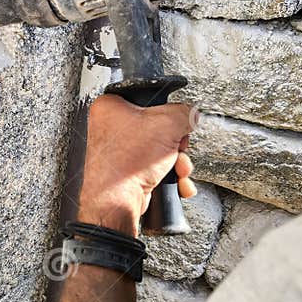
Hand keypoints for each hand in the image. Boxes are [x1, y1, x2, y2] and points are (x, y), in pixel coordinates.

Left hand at [77, 95, 196, 236]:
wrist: (117, 200)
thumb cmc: (126, 161)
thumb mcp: (167, 123)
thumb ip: (184, 113)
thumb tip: (190, 114)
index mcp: (111, 106)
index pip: (149, 100)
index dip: (167, 113)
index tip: (175, 124)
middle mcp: (112, 128)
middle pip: (159, 128)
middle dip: (176, 144)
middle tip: (177, 148)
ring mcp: (120, 151)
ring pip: (161, 150)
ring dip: (177, 163)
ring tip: (177, 170)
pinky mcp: (128, 171)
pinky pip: (156, 168)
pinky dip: (170, 176)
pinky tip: (176, 183)